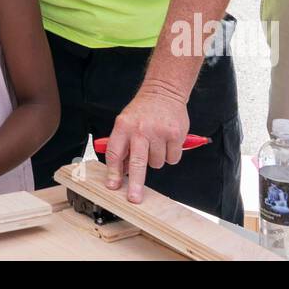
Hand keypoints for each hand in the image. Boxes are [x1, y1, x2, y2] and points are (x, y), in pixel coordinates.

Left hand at [103, 86, 189, 203]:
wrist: (164, 90)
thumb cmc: (143, 109)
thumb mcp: (126, 121)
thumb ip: (123, 145)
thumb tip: (121, 171)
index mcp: (123, 126)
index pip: (115, 152)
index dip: (113, 171)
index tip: (113, 185)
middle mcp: (140, 129)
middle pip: (138, 163)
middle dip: (136, 184)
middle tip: (134, 198)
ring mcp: (159, 132)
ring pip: (157, 163)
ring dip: (156, 159)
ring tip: (156, 143)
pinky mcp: (175, 135)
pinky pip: (172, 159)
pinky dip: (171, 155)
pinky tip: (168, 142)